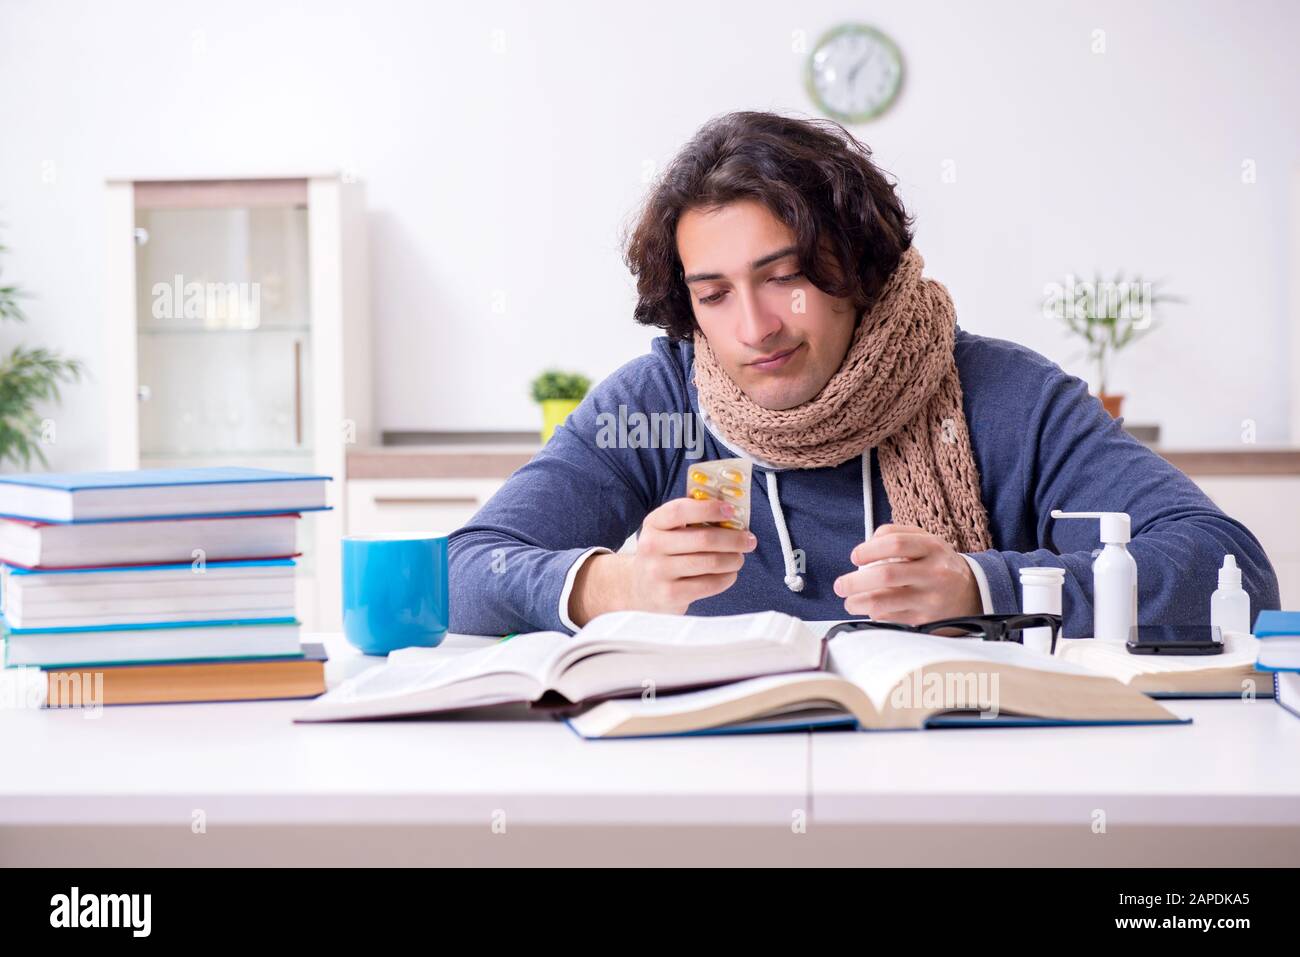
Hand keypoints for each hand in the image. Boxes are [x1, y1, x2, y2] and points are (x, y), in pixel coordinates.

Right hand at [568, 497, 756, 625]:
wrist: (639, 588)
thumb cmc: (664, 555)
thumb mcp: (668, 531)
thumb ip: (693, 519)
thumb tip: (731, 511)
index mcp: (654, 524)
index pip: (681, 510)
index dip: (709, 509)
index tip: (731, 510)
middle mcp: (652, 546)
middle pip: (703, 539)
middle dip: (733, 539)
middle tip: (749, 540)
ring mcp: (659, 572)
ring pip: (710, 562)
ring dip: (733, 559)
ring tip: (739, 558)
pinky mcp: (670, 595)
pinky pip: (708, 584)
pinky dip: (726, 578)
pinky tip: (729, 574)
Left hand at [832, 523, 981, 624]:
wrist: (973, 593)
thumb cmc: (938, 563)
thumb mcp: (925, 540)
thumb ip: (894, 534)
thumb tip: (865, 545)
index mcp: (933, 548)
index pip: (896, 544)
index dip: (868, 550)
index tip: (855, 557)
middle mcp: (934, 573)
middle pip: (886, 574)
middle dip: (855, 581)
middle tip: (841, 585)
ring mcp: (930, 599)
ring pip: (883, 602)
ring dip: (858, 602)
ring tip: (850, 601)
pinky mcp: (925, 621)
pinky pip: (890, 618)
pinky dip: (874, 614)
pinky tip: (871, 609)